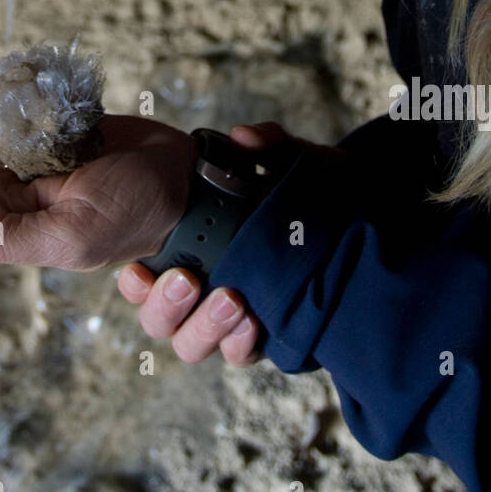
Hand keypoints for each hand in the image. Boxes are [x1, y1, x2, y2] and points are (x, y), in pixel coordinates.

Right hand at [116, 122, 289, 365]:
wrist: (356, 220)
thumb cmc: (310, 194)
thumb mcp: (294, 163)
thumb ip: (271, 145)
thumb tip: (245, 136)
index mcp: (191, 247)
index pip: (144, 277)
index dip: (135, 282)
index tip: (139, 269)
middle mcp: (202, 286)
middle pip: (160, 318)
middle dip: (165, 305)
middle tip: (187, 279)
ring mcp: (229, 314)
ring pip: (190, 342)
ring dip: (202, 327)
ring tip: (230, 300)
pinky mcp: (263, 335)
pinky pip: (238, 354)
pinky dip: (238, 345)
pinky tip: (251, 324)